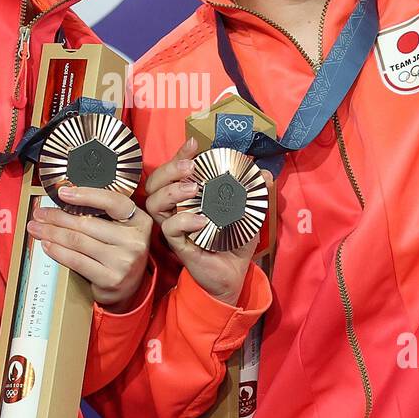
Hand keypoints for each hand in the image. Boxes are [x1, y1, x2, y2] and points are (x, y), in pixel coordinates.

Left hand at [27, 183, 152, 310]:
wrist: (129, 289)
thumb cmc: (119, 253)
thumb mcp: (122, 230)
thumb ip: (104, 215)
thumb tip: (65, 200)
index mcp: (140, 221)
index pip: (112, 201)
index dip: (86, 195)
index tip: (62, 193)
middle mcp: (135, 240)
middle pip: (87, 223)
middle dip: (57, 217)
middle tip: (39, 213)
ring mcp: (124, 261)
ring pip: (78, 241)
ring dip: (52, 233)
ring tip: (37, 228)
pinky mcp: (110, 279)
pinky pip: (76, 260)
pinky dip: (58, 251)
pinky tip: (47, 245)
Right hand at [144, 136, 272, 305]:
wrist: (235, 273)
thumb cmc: (234, 239)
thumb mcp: (246, 211)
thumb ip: (253, 192)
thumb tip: (264, 174)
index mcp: (187, 196)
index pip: (174, 170)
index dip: (179, 154)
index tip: (194, 144)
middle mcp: (175, 208)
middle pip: (154, 183)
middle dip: (168, 170)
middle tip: (189, 167)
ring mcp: (175, 227)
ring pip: (154, 204)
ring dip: (171, 192)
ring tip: (193, 189)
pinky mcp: (179, 245)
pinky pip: (169, 230)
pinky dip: (183, 221)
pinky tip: (200, 220)